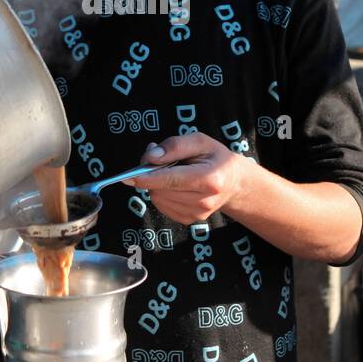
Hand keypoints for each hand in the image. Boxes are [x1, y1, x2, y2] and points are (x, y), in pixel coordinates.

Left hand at [121, 132, 252, 224]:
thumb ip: (175, 145)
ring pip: (159, 199)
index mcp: (209, 179)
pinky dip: (162, 194)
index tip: (129, 177)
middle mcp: (205, 201)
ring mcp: (198, 213)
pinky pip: (162, 206)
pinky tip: (174, 185)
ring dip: (156, 185)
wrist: (233, 182)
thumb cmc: (215, 158)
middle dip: (152, 175)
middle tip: (160, 160)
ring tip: (172, 172)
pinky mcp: (190, 220)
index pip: (171, 180)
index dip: (147, 178)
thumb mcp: (200, 141)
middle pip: (161, 190)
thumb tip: (150, 157)